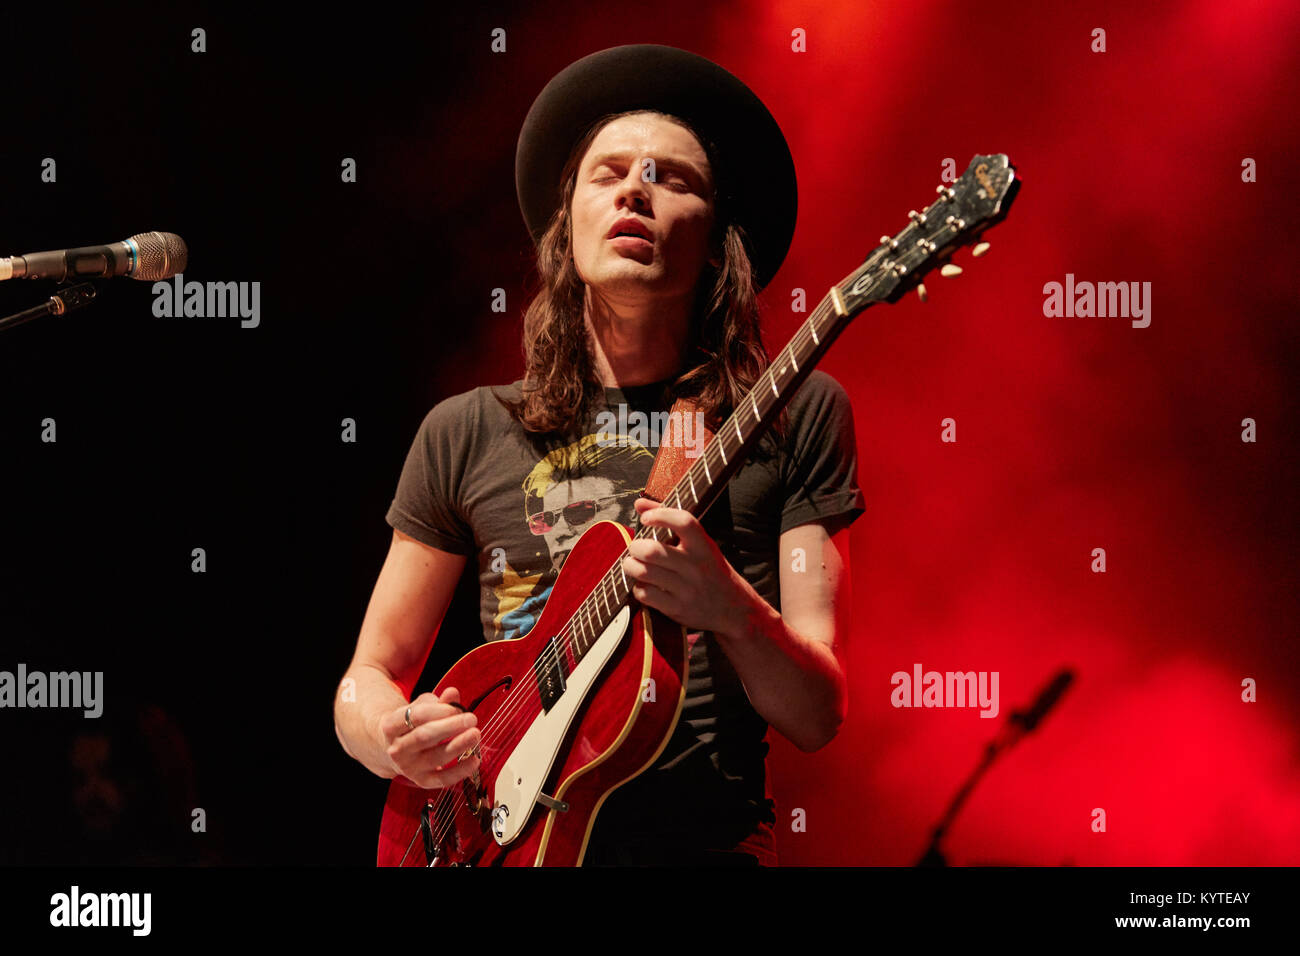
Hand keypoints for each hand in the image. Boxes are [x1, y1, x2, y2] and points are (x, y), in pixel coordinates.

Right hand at [380, 686, 480, 788]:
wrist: (391, 748)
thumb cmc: (411, 723)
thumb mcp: (418, 708)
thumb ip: (437, 701)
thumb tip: (452, 693)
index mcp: (391, 726)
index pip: (416, 716)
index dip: (439, 711)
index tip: (457, 708)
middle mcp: (396, 749)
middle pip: (424, 737)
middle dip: (450, 727)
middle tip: (471, 719)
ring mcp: (408, 767)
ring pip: (435, 757)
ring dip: (458, 746)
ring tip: (475, 734)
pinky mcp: (421, 780)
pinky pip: (442, 779)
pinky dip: (460, 771)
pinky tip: (475, 759)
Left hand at [622, 497, 753, 635]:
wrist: (734, 608)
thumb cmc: (711, 570)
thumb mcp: (701, 544)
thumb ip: (670, 520)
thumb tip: (640, 503)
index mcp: (704, 546)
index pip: (683, 522)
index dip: (660, 515)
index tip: (645, 518)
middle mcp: (695, 566)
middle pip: (652, 551)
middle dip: (635, 547)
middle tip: (636, 548)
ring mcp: (686, 589)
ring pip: (644, 572)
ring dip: (631, 566)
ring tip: (633, 564)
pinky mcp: (677, 608)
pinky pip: (646, 594)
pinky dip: (639, 588)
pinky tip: (644, 584)